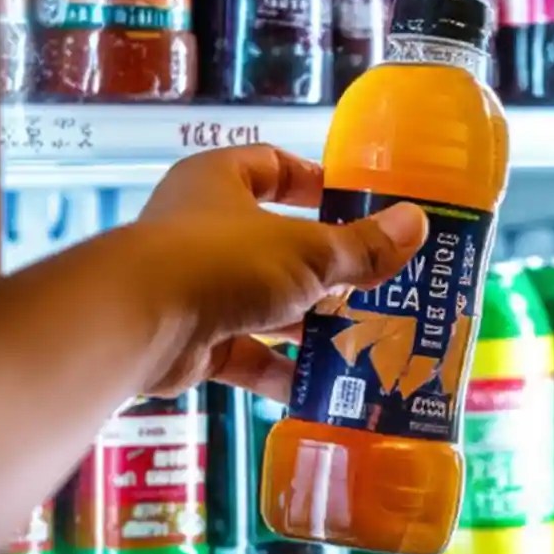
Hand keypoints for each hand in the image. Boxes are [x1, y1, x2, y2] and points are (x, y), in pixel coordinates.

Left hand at [134, 144, 427, 399]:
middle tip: (372, 285)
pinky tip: (317, 387)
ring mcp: (192, 286)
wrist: (138, 324)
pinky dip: (277, 369)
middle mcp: (200, 228)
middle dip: (322, 269)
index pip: (271, 167)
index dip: (313, 182)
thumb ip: (360, 247)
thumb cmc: (219, 261)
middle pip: (273, 242)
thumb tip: (415, 225)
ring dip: (305, 324)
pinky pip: (243, 352)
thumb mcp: (306, 251)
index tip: (354, 204)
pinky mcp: (189, 340)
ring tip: (358, 340)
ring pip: (261, 302)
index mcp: (220, 182)